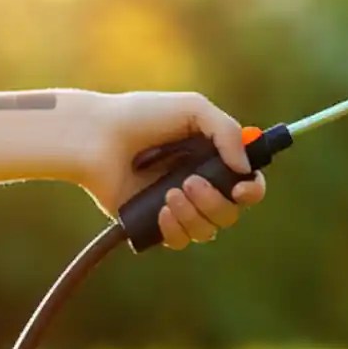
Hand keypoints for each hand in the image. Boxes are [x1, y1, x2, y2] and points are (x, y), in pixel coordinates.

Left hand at [76, 91, 266, 249]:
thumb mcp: (193, 108)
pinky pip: (180, 240)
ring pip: (208, 229)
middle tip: (190, 182)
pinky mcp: (153, 222)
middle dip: (216, 201)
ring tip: (169, 193)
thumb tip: (243, 168)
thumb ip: (228, 131)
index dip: (252, 189)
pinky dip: (176, 229)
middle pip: (231, 212)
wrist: (95, 136)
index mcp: (213, 158)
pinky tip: (161, 210)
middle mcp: (200, 184)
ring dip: (195, 214)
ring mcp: (177, 205)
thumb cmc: (142, 115)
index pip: (248, 182)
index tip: (240, 188)